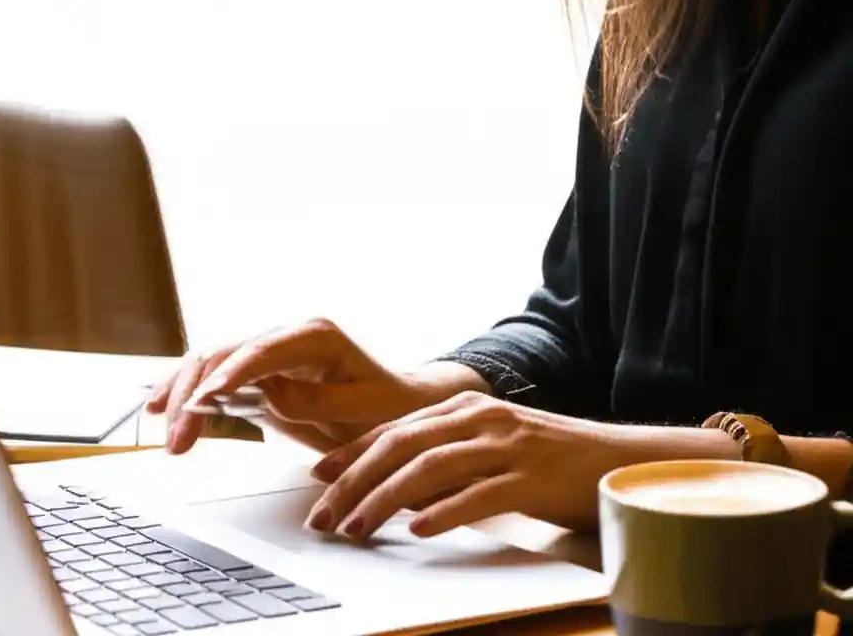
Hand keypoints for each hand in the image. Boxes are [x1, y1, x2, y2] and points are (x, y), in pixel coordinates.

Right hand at [145, 318, 487, 453]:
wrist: (395, 405)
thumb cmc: (387, 406)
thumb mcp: (367, 409)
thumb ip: (319, 399)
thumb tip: (270, 393)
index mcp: (316, 336)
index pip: (263, 350)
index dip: (231, 373)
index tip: (207, 399)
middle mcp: (284, 336)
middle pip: (224, 354)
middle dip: (195, 395)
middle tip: (179, 438)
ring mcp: (264, 352)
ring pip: (208, 363)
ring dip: (181, 396)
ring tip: (167, 434)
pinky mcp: (252, 374)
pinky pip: (210, 378)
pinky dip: (183, 393)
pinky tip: (158, 411)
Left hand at [305, 391, 738, 537]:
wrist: (617, 459)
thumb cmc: (543, 460)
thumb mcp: (484, 446)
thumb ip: (439, 456)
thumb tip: (385, 483)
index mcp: (461, 407)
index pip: (392, 428)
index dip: (349, 453)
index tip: (317, 479)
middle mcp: (479, 418)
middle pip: (401, 446)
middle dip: (354, 482)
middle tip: (324, 515)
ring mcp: (507, 445)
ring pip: (430, 468)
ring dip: (385, 499)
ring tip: (356, 527)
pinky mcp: (532, 477)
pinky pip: (480, 494)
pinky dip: (444, 512)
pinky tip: (418, 529)